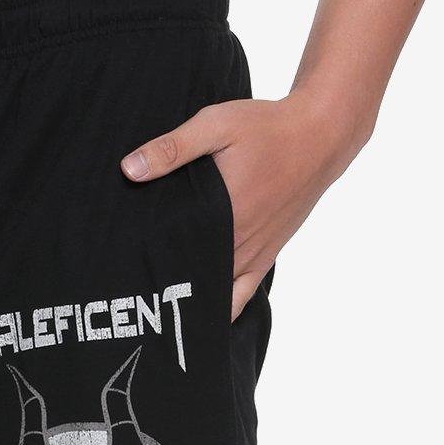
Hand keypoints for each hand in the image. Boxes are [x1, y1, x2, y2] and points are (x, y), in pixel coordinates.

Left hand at [121, 93, 364, 319]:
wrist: (320, 136)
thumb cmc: (268, 128)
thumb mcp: (217, 125)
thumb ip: (172, 148)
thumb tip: (129, 169)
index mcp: (223, 216)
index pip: (174, 254)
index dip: (149, 267)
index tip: (124, 274)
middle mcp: (238, 245)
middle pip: (191, 279)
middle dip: (164, 289)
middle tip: (134, 296)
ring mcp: (254, 256)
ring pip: (214, 295)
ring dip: (189, 302)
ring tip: (160, 312)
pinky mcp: (266, 258)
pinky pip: (241, 297)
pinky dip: (221, 310)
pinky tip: (201, 319)